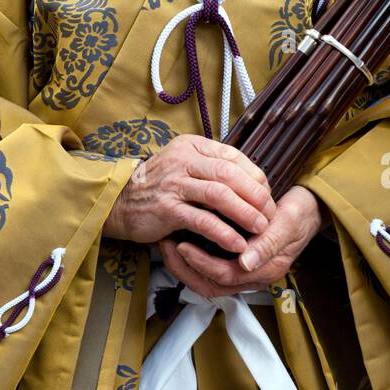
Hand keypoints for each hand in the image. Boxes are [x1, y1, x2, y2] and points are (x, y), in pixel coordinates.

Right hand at [101, 133, 272, 252]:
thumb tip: (251, 182)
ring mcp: (173, 183)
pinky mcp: (166, 209)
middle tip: (270, 213)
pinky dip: (223, 232)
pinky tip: (237, 243)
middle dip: (255, 195)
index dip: (255, 176)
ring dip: (244, 213)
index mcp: (191, 146)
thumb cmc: (158, 186)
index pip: (232, 157)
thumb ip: (211, 168)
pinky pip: (202, 220)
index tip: (267, 195)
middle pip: (229, 174)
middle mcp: (183, 160)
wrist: (119, 203)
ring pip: (219, 195)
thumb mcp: (184, 166)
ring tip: (260, 228)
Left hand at [154, 183, 324, 297]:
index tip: (181, 244)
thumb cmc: (300, 212)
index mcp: (267, 269)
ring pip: (209, 282)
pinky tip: (181, 245)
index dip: (201, 263)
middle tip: (166, 247)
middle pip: (212, 285)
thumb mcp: (288, 221)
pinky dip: (194, 262)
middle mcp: (255, 276)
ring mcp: (247, 272)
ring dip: (186, 268)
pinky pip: (213, 271)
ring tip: (168, 247)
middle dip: (185, 269)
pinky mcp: (241, 263)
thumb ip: (269, 242)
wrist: (311, 207)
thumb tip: (246, 263)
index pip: (225, 276)